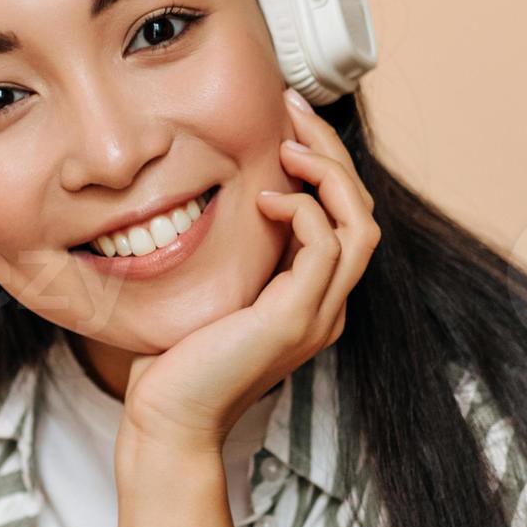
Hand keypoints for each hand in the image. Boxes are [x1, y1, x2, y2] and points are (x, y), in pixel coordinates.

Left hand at [119, 88, 379, 461]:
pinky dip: (304, 211)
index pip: (343, 215)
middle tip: (292, 108)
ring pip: (360, 224)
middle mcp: (326, 304)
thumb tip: (226, 190)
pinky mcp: (295, 320)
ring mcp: (317, 315)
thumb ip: (236, 248)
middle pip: (361, 210)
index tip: (287, 119)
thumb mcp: (213, 285)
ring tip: (288, 145)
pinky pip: (327, 248)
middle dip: (331, 151)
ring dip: (328, 173)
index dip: (323, 162)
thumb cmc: (175, 356)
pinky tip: (268, 197)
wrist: (165, 417)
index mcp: (311, 295)